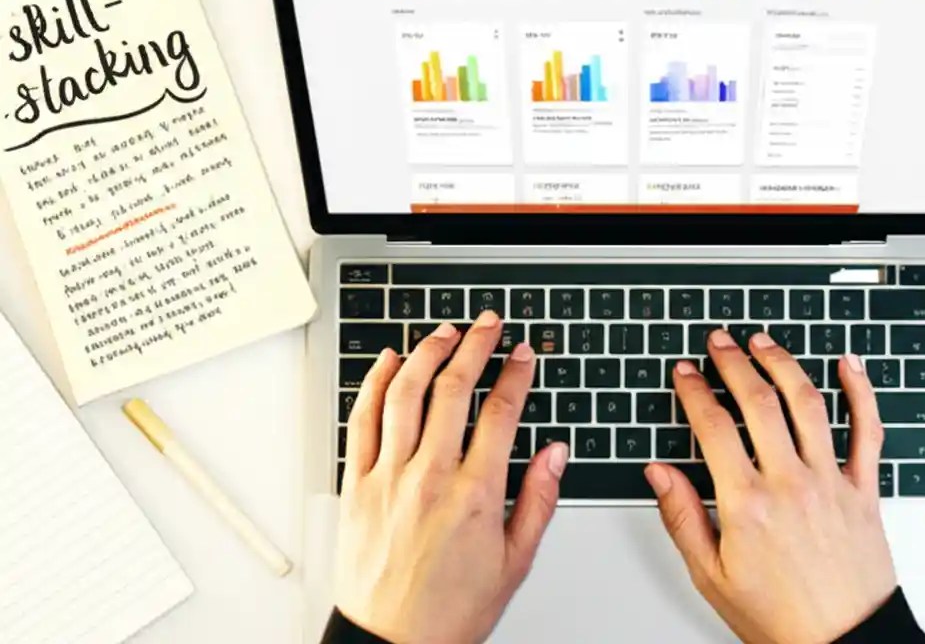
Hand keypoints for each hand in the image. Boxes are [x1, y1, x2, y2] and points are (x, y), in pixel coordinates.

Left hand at [334, 312, 568, 643]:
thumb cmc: (451, 612)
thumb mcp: (515, 562)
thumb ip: (537, 501)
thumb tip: (553, 454)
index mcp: (474, 495)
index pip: (500, 412)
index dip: (515, 374)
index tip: (523, 354)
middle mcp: (429, 478)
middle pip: (452, 389)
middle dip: (474, 346)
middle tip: (488, 325)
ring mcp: (387, 478)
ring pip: (404, 394)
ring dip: (426, 353)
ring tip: (444, 332)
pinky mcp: (356, 486)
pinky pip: (361, 421)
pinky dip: (374, 384)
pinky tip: (388, 362)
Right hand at [646, 329, 896, 643]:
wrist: (845, 643)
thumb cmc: (780, 618)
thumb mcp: (712, 576)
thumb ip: (682, 518)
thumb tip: (659, 473)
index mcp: (747, 504)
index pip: (713, 426)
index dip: (695, 391)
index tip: (686, 373)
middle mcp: (790, 483)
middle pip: (758, 402)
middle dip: (734, 362)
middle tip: (720, 342)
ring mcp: (830, 482)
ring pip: (808, 403)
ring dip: (783, 364)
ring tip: (764, 343)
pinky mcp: (864, 490)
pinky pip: (867, 430)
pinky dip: (860, 391)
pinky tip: (849, 364)